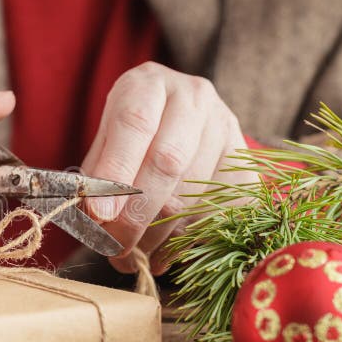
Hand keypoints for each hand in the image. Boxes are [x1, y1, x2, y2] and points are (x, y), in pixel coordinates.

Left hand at [82, 62, 255, 273]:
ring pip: (196, 191)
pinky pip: (223, 209)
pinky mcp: (245, 159)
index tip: (100, 215)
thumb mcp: (105, 140)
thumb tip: (95, 219)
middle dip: (138, 215)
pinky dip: (191, 239)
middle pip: (168, 161)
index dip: (116, 172)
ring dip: (161, 235)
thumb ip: (98, 173)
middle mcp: (193, 98)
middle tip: (116, 249)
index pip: (134, 124)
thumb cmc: (131, 133)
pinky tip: (166, 254)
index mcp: (148, 85)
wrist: (178, 117)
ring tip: (134, 256)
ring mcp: (225, 127)